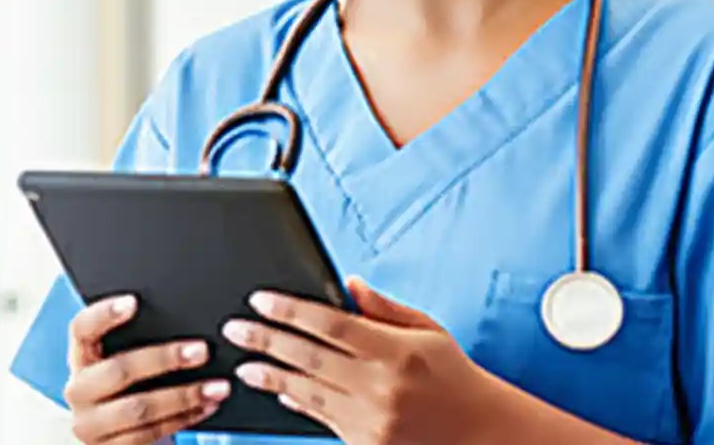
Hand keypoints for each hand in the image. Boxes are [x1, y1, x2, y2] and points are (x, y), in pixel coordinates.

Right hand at [64, 295, 231, 443]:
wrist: (118, 437)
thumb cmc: (130, 388)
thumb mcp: (130, 362)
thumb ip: (143, 341)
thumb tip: (188, 319)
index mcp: (82, 358)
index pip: (81, 329)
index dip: (103, 314)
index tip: (134, 302)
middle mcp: (78, 390)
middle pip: (118, 370)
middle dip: (164, 359)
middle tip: (202, 350)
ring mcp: (89, 424)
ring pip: (138, 408)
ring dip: (184, 396)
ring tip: (218, 387)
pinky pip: (149, 434)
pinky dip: (184, 418)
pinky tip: (207, 406)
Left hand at [222, 277, 505, 444]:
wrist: (478, 432)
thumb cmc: (453, 376)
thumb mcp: (428, 330)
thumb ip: (383, 308)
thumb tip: (347, 285)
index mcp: (395, 352)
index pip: (330, 324)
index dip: (290, 310)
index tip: (261, 299)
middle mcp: (380, 387)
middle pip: (308, 357)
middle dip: (266, 340)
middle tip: (235, 328)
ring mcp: (370, 421)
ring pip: (306, 392)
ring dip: (271, 375)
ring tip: (244, 364)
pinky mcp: (364, 444)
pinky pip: (320, 418)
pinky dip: (296, 401)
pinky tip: (279, 389)